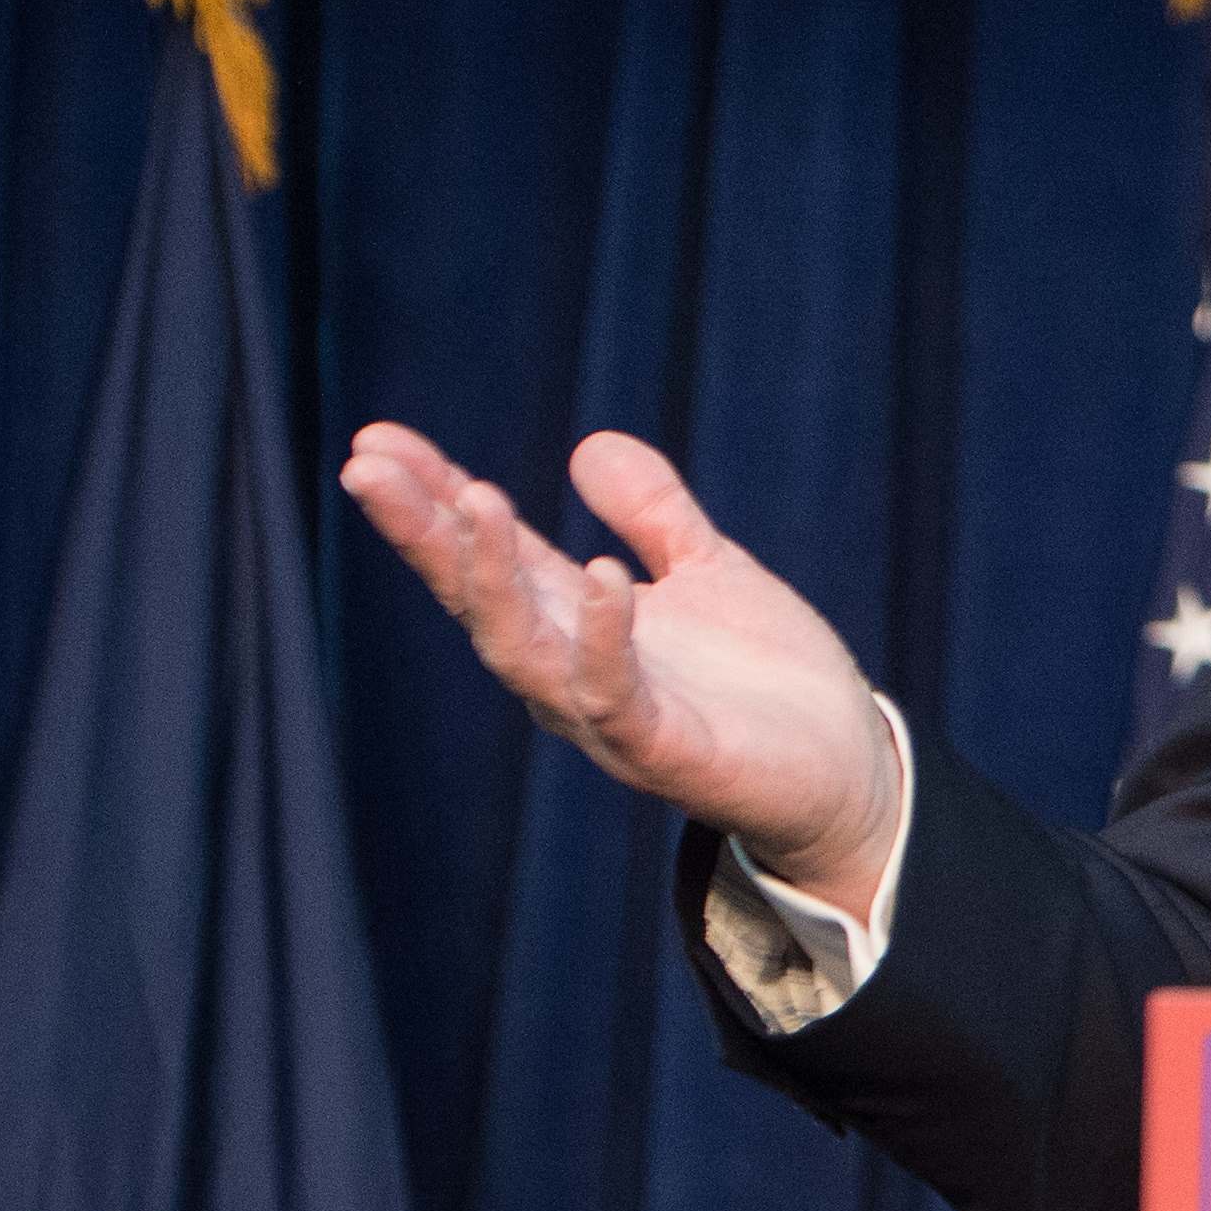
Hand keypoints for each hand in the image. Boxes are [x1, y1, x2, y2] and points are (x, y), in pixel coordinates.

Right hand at [339, 424, 898, 902]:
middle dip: (423, 532)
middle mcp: (571, 669)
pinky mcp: (665, 750)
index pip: (487, 554)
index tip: (375, 441)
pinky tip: (604, 576)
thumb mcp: (709, 571)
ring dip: (492, 577)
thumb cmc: (768, 681)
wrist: (845, 769)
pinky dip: (604, 637)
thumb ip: (653, 514)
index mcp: (575, 621)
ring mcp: (610, 715)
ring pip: (523, 647)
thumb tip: (589, 446)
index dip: (432, 498)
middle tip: (366, 467)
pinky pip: (616, 695)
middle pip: (476, 595)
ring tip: (473, 498)